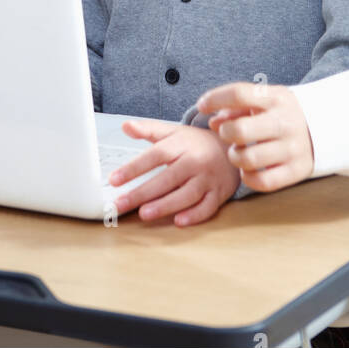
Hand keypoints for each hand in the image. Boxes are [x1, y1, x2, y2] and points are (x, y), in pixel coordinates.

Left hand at [108, 119, 240, 225]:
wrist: (234, 146)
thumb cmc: (196, 142)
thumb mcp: (173, 131)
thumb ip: (149, 129)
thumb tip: (125, 126)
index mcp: (180, 145)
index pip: (154, 156)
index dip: (134, 168)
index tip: (114, 179)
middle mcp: (194, 161)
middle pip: (167, 178)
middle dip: (142, 192)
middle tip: (121, 204)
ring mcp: (208, 179)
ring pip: (186, 194)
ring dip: (165, 205)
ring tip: (144, 214)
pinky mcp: (219, 193)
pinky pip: (208, 207)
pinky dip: (194, 215)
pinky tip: (179, 222)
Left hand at [197, 82, 314, 191]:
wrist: (330, 127)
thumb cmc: (284, 113)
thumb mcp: (265, 101)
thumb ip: (237, 107)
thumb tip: (212, 121)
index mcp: (276, 98)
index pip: (239, 93)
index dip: (215, 98)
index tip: (202, 105)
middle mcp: (285, 122)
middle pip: (240, 130)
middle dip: (226, 133)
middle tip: (228, 134)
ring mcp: (293, 148)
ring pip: (248, 159)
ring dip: (235, 156)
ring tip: (238, 152)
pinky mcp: (297, 171)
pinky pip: (263, 182)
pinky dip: (248, 178)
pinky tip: (248, 170)